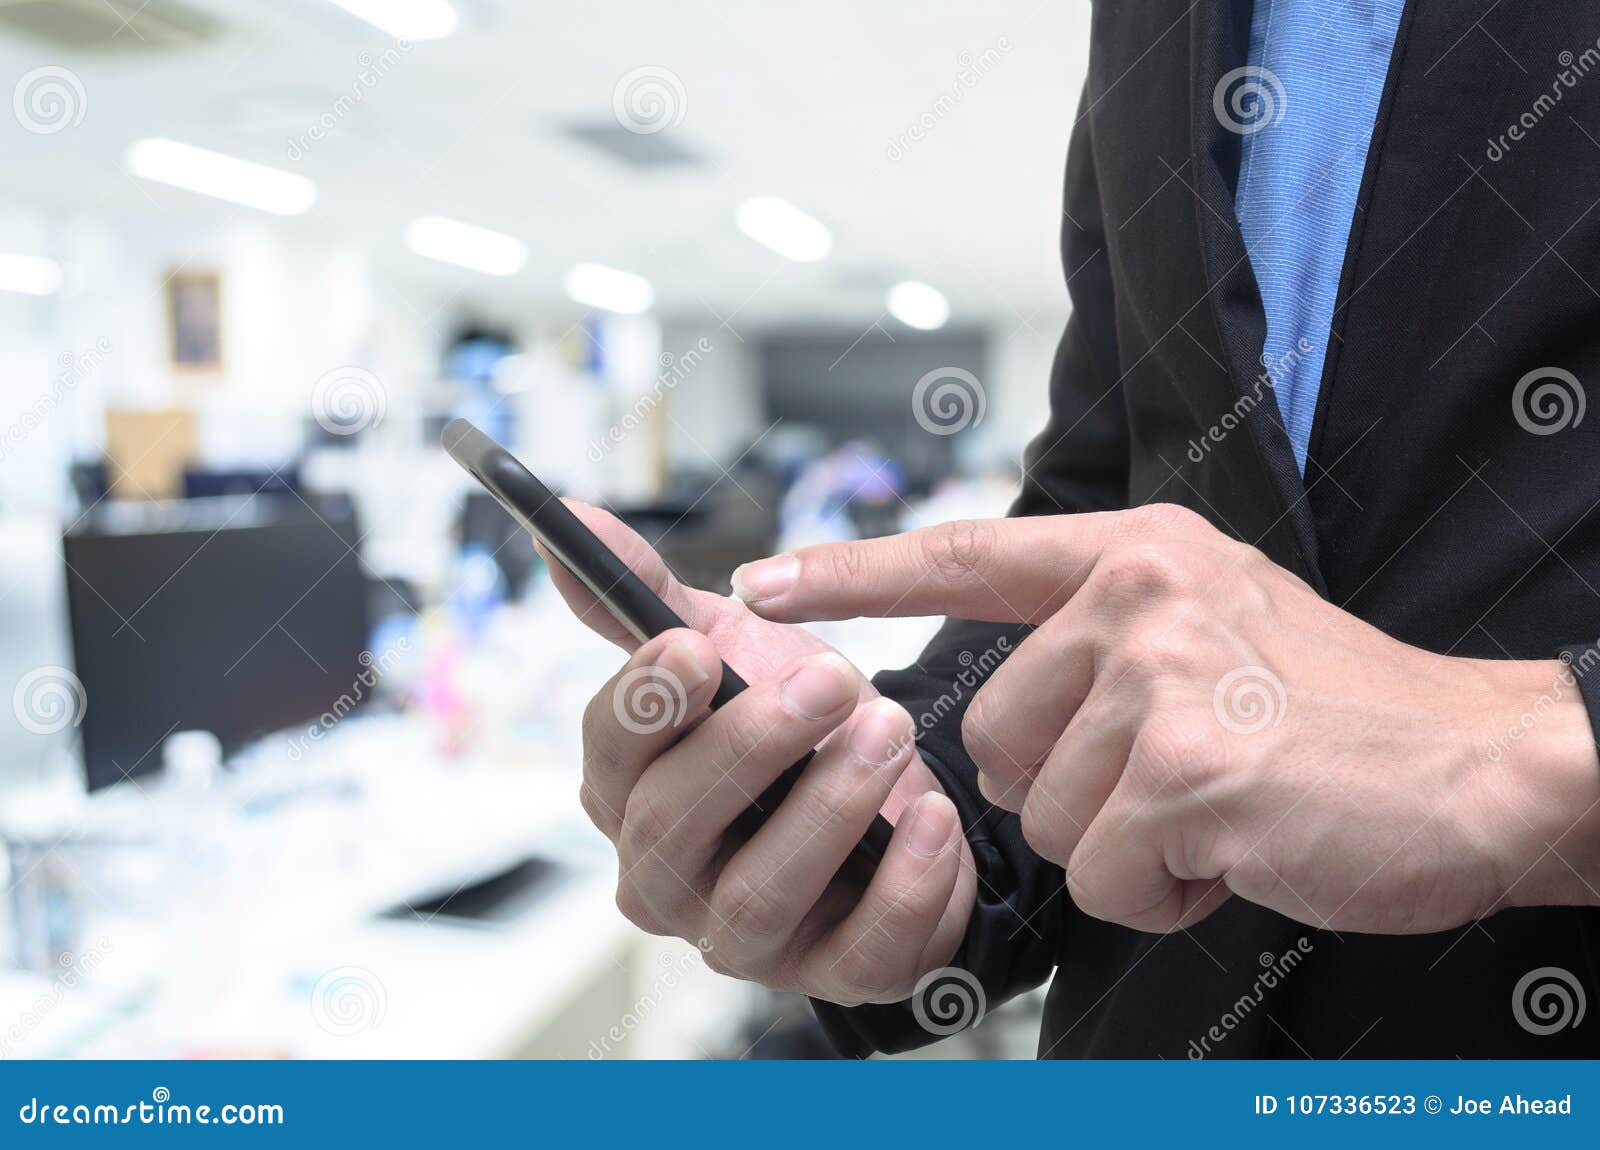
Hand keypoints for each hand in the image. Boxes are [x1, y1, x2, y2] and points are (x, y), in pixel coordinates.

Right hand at [543, 502, 975, 1003]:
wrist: (888, 798)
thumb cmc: (791, 728)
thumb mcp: (725, 646)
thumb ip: (645, 591)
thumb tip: (570, 517)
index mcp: (630, 795)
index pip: (608, 757)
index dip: (646, 704)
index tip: (697, 645)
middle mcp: (668, 881)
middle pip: (675, 825)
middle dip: (753, 745)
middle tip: (829, 678)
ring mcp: (747, 940)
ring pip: (761, 892)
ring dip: (831, 806)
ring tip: (889, 732)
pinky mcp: (835, 975)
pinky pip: (861, 952)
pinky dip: (903, 886)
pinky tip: (933, 818)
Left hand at [731, 504, 1599, 934]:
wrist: (1481, 767)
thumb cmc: (1338, 712)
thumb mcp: (1217, 623)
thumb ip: (1105, 633)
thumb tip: (1005, 704)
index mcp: (1137, 552)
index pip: (965, 554)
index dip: (851, 573)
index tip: (758, 582)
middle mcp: (1139, 595)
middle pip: (997, 736)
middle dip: (1072, 788)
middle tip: (1184, 776)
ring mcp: (1162, 678)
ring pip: (1046, 814)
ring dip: (1123, 844)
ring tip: (1221, 807)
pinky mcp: (1189, 771)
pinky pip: (1101, 873)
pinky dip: (1162, 891)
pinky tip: (1237, 848)